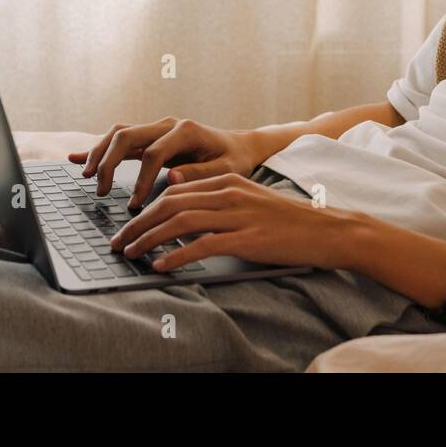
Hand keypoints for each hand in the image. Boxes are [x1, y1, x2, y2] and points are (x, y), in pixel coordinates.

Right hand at [68, 117, 271, 206]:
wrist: (239, 146)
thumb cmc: (234, 160)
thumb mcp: (227, 171)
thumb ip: (200, 174)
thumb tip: (171, 177)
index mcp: (186, 130)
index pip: (153, 153)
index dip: (141, 179)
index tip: (136, 204)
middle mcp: (167, 124)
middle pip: (126, 136)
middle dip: (108, 163)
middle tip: (101, 191)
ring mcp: (156, 129)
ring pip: (118, 134)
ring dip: (99, 153)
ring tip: (87, 177)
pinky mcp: (150, 137)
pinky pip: (119, 139)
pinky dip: (98, 148)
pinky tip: (77, 159)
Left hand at [107, 173, 362, 272]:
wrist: (327, 230)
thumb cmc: (289, 221)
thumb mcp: (250, 203)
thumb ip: (219, 204)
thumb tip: (183, 216)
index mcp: (228, 181)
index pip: (174, 190)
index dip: (145, 209)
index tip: (128, 226)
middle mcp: (229, 192)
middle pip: (170, 203)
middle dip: (138, 223)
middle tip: (118, 241)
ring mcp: (238, 214)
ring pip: (180, 221)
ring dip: (149, 239)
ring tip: (131, 253)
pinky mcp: (246, 237)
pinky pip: (202, 244)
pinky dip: (176, 254)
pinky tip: (161, 265)